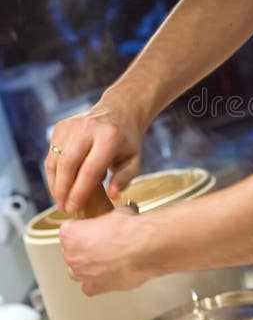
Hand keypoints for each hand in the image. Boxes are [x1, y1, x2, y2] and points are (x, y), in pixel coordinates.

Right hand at [45, 99, 143, 214]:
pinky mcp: (60, 126)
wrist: (118, 111)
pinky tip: (60, 184)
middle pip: (67, 164)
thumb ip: (124, 178)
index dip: (79, 192)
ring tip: (61, 200)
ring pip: (55, 160)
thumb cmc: (127, 141)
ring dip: (55, 183)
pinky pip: (51, 154)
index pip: (90, 169)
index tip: (73, 208)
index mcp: (109, 137)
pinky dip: (53, 172)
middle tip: (64, 208)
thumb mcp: (134, 160)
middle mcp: (88, 128)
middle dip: (62, 190)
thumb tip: (112, 195)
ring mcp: (71, 125)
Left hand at [60, 206, 150, 295]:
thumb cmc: (130, 231)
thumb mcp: (119, 212)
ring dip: (88, 267)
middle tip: (102, 244)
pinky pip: (89, 287)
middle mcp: (72, 255)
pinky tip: (109, 274)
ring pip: (77, 271)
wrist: (145, 248)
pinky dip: (97, 282)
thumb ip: (113, 216)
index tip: (91, 228)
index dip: (82, 228)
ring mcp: (82, 273)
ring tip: (105, 260)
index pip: (68, 230)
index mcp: (70, 234)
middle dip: (84, 249)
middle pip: (71, 252)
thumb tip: (122, 214)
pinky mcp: (95, 287)